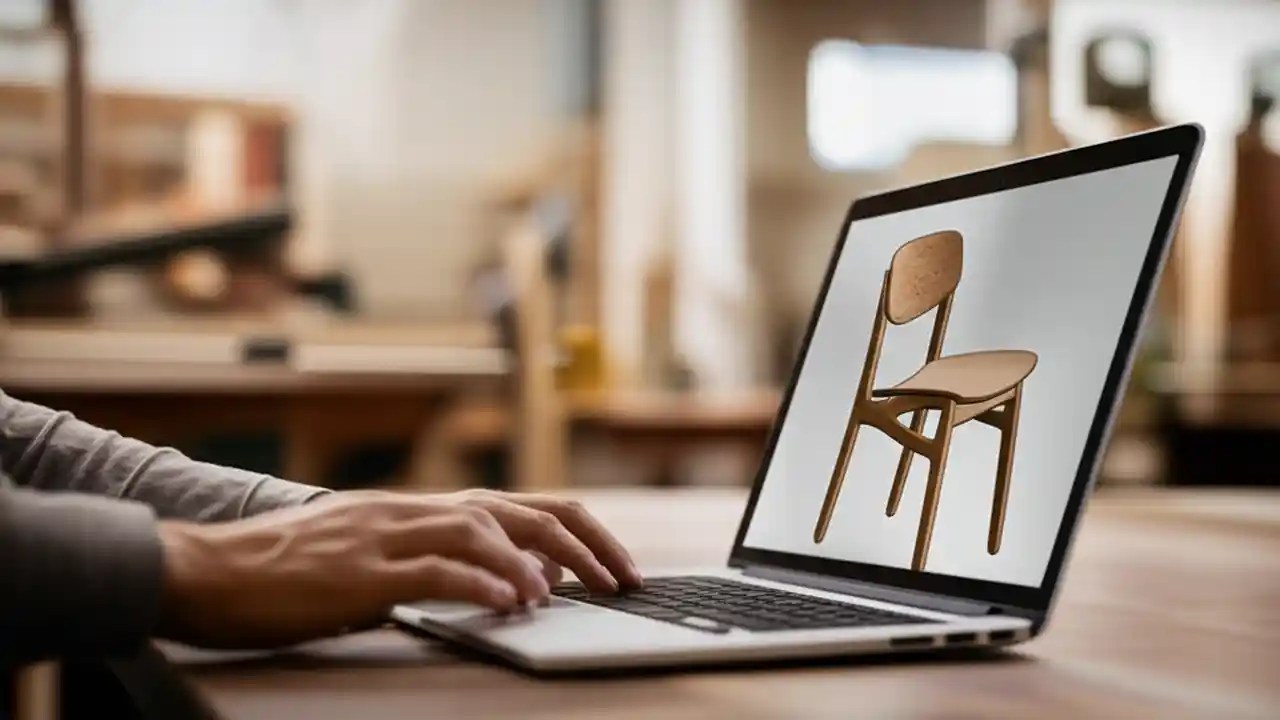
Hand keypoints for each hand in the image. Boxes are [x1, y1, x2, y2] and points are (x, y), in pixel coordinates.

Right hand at [157, 490, 638, 648]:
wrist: (211, 570)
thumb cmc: (291, 570)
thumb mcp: (377, 555)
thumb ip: (439, 561)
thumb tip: (511, 582)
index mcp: (422, 509)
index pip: (520, 507)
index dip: (576, 533)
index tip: (612, 565)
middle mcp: (414, 511)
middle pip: (519, 512)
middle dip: (582, 544)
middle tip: (622, 579)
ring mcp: (389, 536)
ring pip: (483, 531)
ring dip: (535, 561)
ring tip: (572, 592)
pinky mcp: (362, 572)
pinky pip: (434, 571)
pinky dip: (480, 583)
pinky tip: (511, 601)